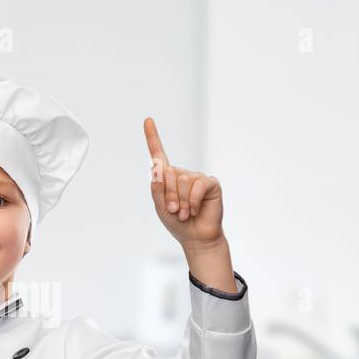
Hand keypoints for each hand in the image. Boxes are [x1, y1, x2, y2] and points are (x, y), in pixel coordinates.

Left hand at [144, 117, 225, 250]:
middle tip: (176, 211)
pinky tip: (196, 210)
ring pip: (182, 180)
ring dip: (181, 202)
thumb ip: (157, 187)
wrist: (196, 237)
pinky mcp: (210, 183)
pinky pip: (197, 185)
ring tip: (185, 213)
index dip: (152, 137)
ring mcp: (196, 177)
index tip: (147, 120)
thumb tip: (159, 167)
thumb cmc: (178, 222)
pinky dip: (193, 201)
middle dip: (169, 195)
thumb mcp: (161, 207)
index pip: (159, 155)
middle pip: (167, 173)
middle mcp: (182, 173)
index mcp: (168, 178)